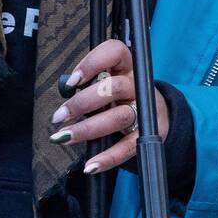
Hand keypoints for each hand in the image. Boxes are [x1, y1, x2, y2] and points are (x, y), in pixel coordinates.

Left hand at [48, 39, 168, 174]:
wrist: (158, 113)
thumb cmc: (121, 93)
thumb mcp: (110, 78)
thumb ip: (91, 81)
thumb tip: (66, 90)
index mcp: (126, 65)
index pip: (115, 52)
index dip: (93, 63)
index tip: (73, 81)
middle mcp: (136, 85)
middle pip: (114, 88)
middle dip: (83, 102)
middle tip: (59, 116)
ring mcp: (143, 110)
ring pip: (118, 117)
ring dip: (88, 129)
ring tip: (64, 137)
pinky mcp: (146, 134)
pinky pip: (127, 147)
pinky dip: (108, 158)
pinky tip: (89, 165)